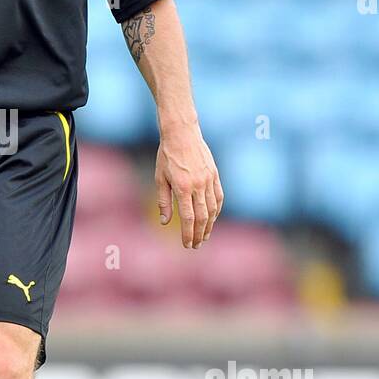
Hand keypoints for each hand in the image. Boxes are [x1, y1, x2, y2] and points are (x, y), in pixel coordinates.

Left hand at [155, 126, 222, 248]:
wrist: (182, 134)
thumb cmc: (167, 156)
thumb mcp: (160, 178)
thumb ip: (164, 201)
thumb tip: (165, 222)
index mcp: (182, 187)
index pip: (187, 218)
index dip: (188, 234)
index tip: (187, 244)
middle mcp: (198, 185)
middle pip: (202, 217)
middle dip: (199, 234)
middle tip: (196, 245)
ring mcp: (208, 179)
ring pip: (212, 209)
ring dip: (209, 225)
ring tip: (204, 236)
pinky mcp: (215, 174)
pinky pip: (219, 197)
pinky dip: (217, 210)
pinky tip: (212, 219)